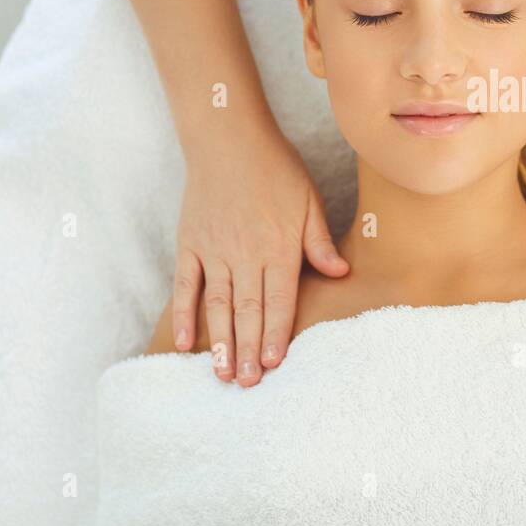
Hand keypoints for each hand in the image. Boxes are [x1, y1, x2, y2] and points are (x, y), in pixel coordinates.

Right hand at [171, 127, 348, 384]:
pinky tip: (186, 342)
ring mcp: (214, 250)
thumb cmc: (276, 170)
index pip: (279, 300)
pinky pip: (186, 285)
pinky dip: (185, 314)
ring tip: (222, 374)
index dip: (276, 334)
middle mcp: (245, 254)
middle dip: (249, 350)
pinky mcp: (190, 244)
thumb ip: (319, 242)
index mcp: (278, 247)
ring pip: (218, 305)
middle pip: (248, 311)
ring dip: (221, 341)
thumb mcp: (309, 201)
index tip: (273, 364)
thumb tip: (341, 274)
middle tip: (247, 385)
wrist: (229, 140)